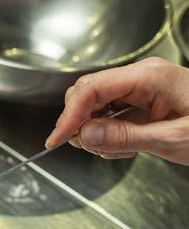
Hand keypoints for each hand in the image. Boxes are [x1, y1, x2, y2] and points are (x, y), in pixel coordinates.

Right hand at [45, 57, 188, 164]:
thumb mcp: (172, 139)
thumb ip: (126, 137)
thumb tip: (86, 135)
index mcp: (149, 77)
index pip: (92, 89)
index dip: (69, 115)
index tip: (57, 140)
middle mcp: (142, 77)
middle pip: (89, 93)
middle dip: (81, 123)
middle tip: (90, 148)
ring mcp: (143, 88)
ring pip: (98, 106)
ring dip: (98, 133)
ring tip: (122, 150)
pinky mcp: (145, 101)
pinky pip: (113, 114)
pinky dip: (111, 134)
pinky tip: (127, 146)